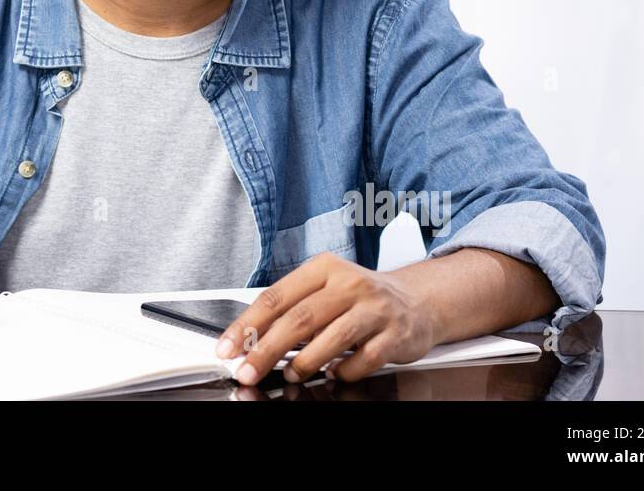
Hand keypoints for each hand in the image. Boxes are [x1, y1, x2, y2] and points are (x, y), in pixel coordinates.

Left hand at [215, 252, 437, 384]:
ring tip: (290, 375)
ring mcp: (374, 308)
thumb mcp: (325, 291)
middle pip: (299, 318)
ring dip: (304, 363)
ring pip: (331, 337)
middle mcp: (349, 283)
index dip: (248, 324)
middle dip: (267, 349)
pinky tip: (333, 373)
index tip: (228, 347)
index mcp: (324, 268)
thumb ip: (292, 310)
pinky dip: (344, 371)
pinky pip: (364, 359)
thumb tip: (249, 339)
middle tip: (248, 371)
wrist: (416, 301)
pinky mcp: (395, 333)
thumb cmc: (359, 299)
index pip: (276, 296)